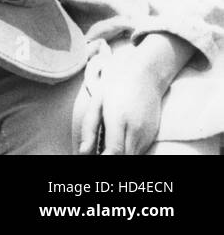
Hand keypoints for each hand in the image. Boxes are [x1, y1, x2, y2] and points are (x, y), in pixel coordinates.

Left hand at [74, 35, 192, 154]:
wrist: (146, 75)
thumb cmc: (116, 85)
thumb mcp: (97, 102)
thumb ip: (90, 128)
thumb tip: (83, 151)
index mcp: (119, 119)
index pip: (114, 151)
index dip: (103, 159)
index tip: (91, 158)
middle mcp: (135, 131)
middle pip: (122, 157)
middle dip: (108, 159)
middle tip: (95, 151)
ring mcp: (146, 136)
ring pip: (131, 157)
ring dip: (116, 157)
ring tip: (102, 148)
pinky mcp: (150, 137)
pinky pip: (137, 152)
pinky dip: (125, 153)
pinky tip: (114, 144)